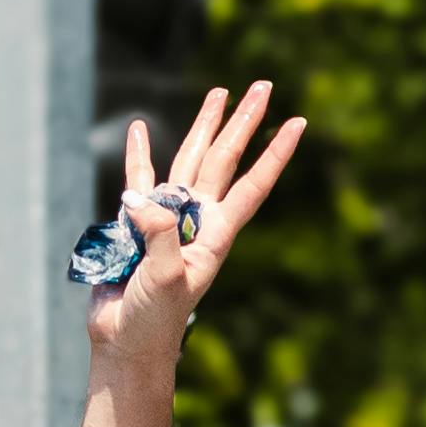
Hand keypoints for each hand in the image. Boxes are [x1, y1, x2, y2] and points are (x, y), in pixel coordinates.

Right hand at [83, 79, 308, 367]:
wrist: (127, 341)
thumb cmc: (154, 320)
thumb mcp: (164, 279)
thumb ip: (157, 237)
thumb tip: (142, 198)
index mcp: (215, 232)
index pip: (252, 185)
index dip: (274, 154)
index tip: (297, 122)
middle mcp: (197, 218)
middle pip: (225, 159)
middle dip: (243, 122)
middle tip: (262, 85)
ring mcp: (168, 218)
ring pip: (190, 158)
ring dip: (204, 126)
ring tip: (219, 93)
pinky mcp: (136, 223)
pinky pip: (139, 180)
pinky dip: (139, 154)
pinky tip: (138, 129)